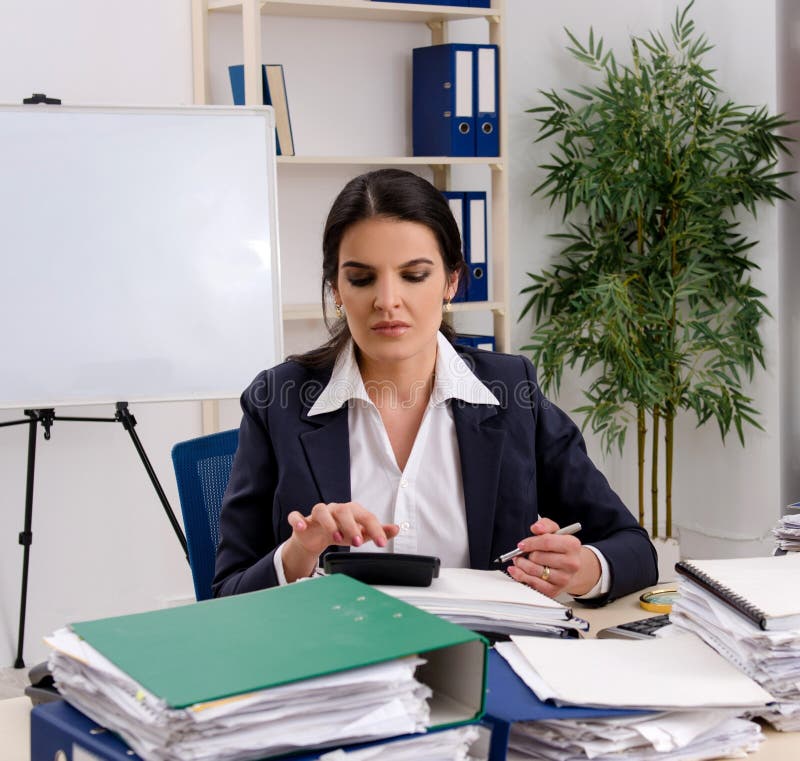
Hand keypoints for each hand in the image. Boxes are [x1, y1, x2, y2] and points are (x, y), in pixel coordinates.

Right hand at [282, 502, 399, 581]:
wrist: (316, 537)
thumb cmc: (340, 532)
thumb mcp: (360, 533)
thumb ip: (378, 531)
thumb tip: (397, 528)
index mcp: (351, 511)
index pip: (365, 516)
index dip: (374, 528)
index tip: (381, 543)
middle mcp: (334, 509)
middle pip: (343, 510)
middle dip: (352, 526)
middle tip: (358, 542)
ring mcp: (317, 514)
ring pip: (321, 510)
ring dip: (329, 524)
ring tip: (336, 538)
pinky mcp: (302, 521)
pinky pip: (296, 516)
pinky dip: (297, 520)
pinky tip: (301, 527)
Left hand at [506, 517, 599, 597]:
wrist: (571, 567)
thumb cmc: (560, 548)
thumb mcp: (556, 532)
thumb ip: (545, 525)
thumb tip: (536, 528)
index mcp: (572, 545)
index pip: (547, 542)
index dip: (530, 542)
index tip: (521, 544)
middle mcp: (571, 563)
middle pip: (538, 557)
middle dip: (526, 554)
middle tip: (522, 553)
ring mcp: (564, 579)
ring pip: (534, 571)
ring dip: (521, 565)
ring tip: (519, 560)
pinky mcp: (555, 590)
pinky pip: (533, 584)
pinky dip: (521, 576)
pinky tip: (518, 571)